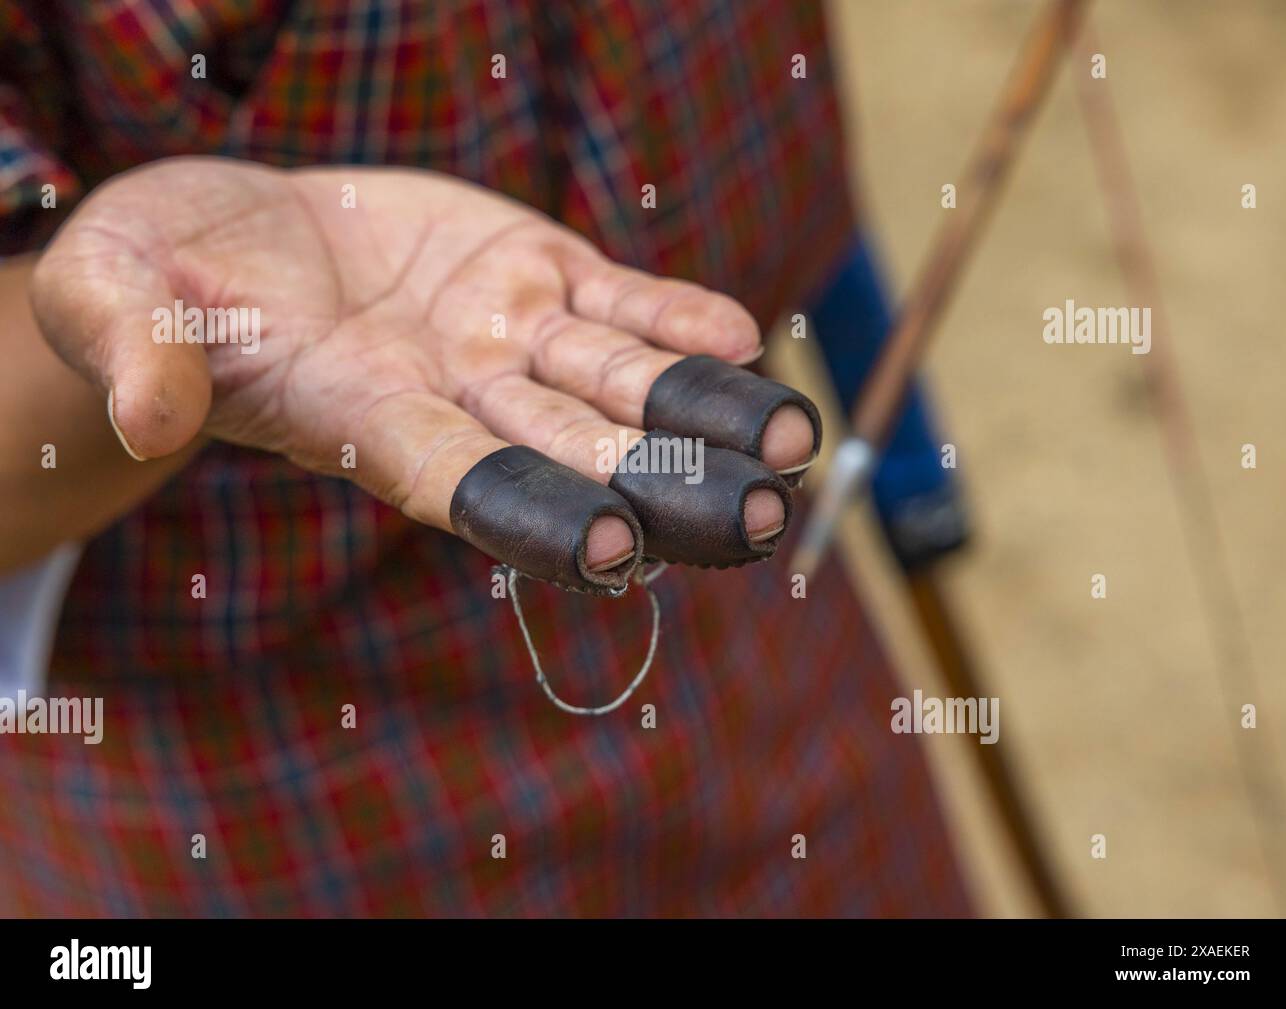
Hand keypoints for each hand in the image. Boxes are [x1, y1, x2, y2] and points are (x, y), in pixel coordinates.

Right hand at [31, 157, 814, 580]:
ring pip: (621, 384)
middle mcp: (454, 393)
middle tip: (756, 522)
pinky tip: (744, 340)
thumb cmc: (159, 274)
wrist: (234, 231)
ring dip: (706, 411)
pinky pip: (619, 302)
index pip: (458, 478)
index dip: (533, 510)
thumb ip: (137, 353)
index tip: (614, 551)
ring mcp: (505, 335)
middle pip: (575, 450)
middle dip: (666, 486)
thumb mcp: (117, 296)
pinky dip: (677, 321)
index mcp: (360, 419)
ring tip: (791, 442)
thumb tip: (147, 415)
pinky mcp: (534, 271)